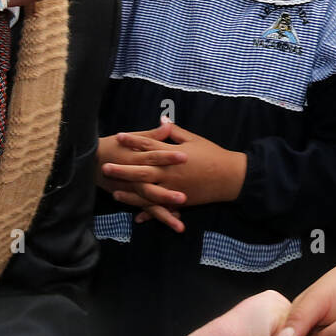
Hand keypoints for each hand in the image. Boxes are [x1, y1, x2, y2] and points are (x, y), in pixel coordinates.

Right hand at [96, 125, 187, 231]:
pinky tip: (174, 221)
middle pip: (150, 186)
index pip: (152, 157)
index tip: (185, 156)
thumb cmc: (110, 148)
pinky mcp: (130, 198)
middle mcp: (131, 177)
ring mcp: (130, 190)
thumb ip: (150, 135)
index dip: (168, 157)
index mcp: (132, 158)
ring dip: (163, 212)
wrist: (86, 163)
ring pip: (148, 203)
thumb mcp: (128, 139)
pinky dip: (158, 216)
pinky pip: (145, 209)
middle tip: (184, 198)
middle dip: (166, 194)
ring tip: (179, 222)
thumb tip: (168, 124)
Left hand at [103, 122, 246, 207]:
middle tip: (105, 168)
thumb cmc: (212, 155)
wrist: (230, 177)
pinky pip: (161, 208)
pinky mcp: (180, 201)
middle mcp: (170, 172)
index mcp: (172, 155)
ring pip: (147, 193)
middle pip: (141, 171)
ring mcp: (173, 189)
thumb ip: (175, 132)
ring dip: (130, 194)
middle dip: (122, 170)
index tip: (118, 136)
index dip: (133, 141)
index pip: (149, 146)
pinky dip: (149, 213)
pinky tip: (137, 217)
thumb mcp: (194, 139)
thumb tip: (162, 118)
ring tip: (114, 193)